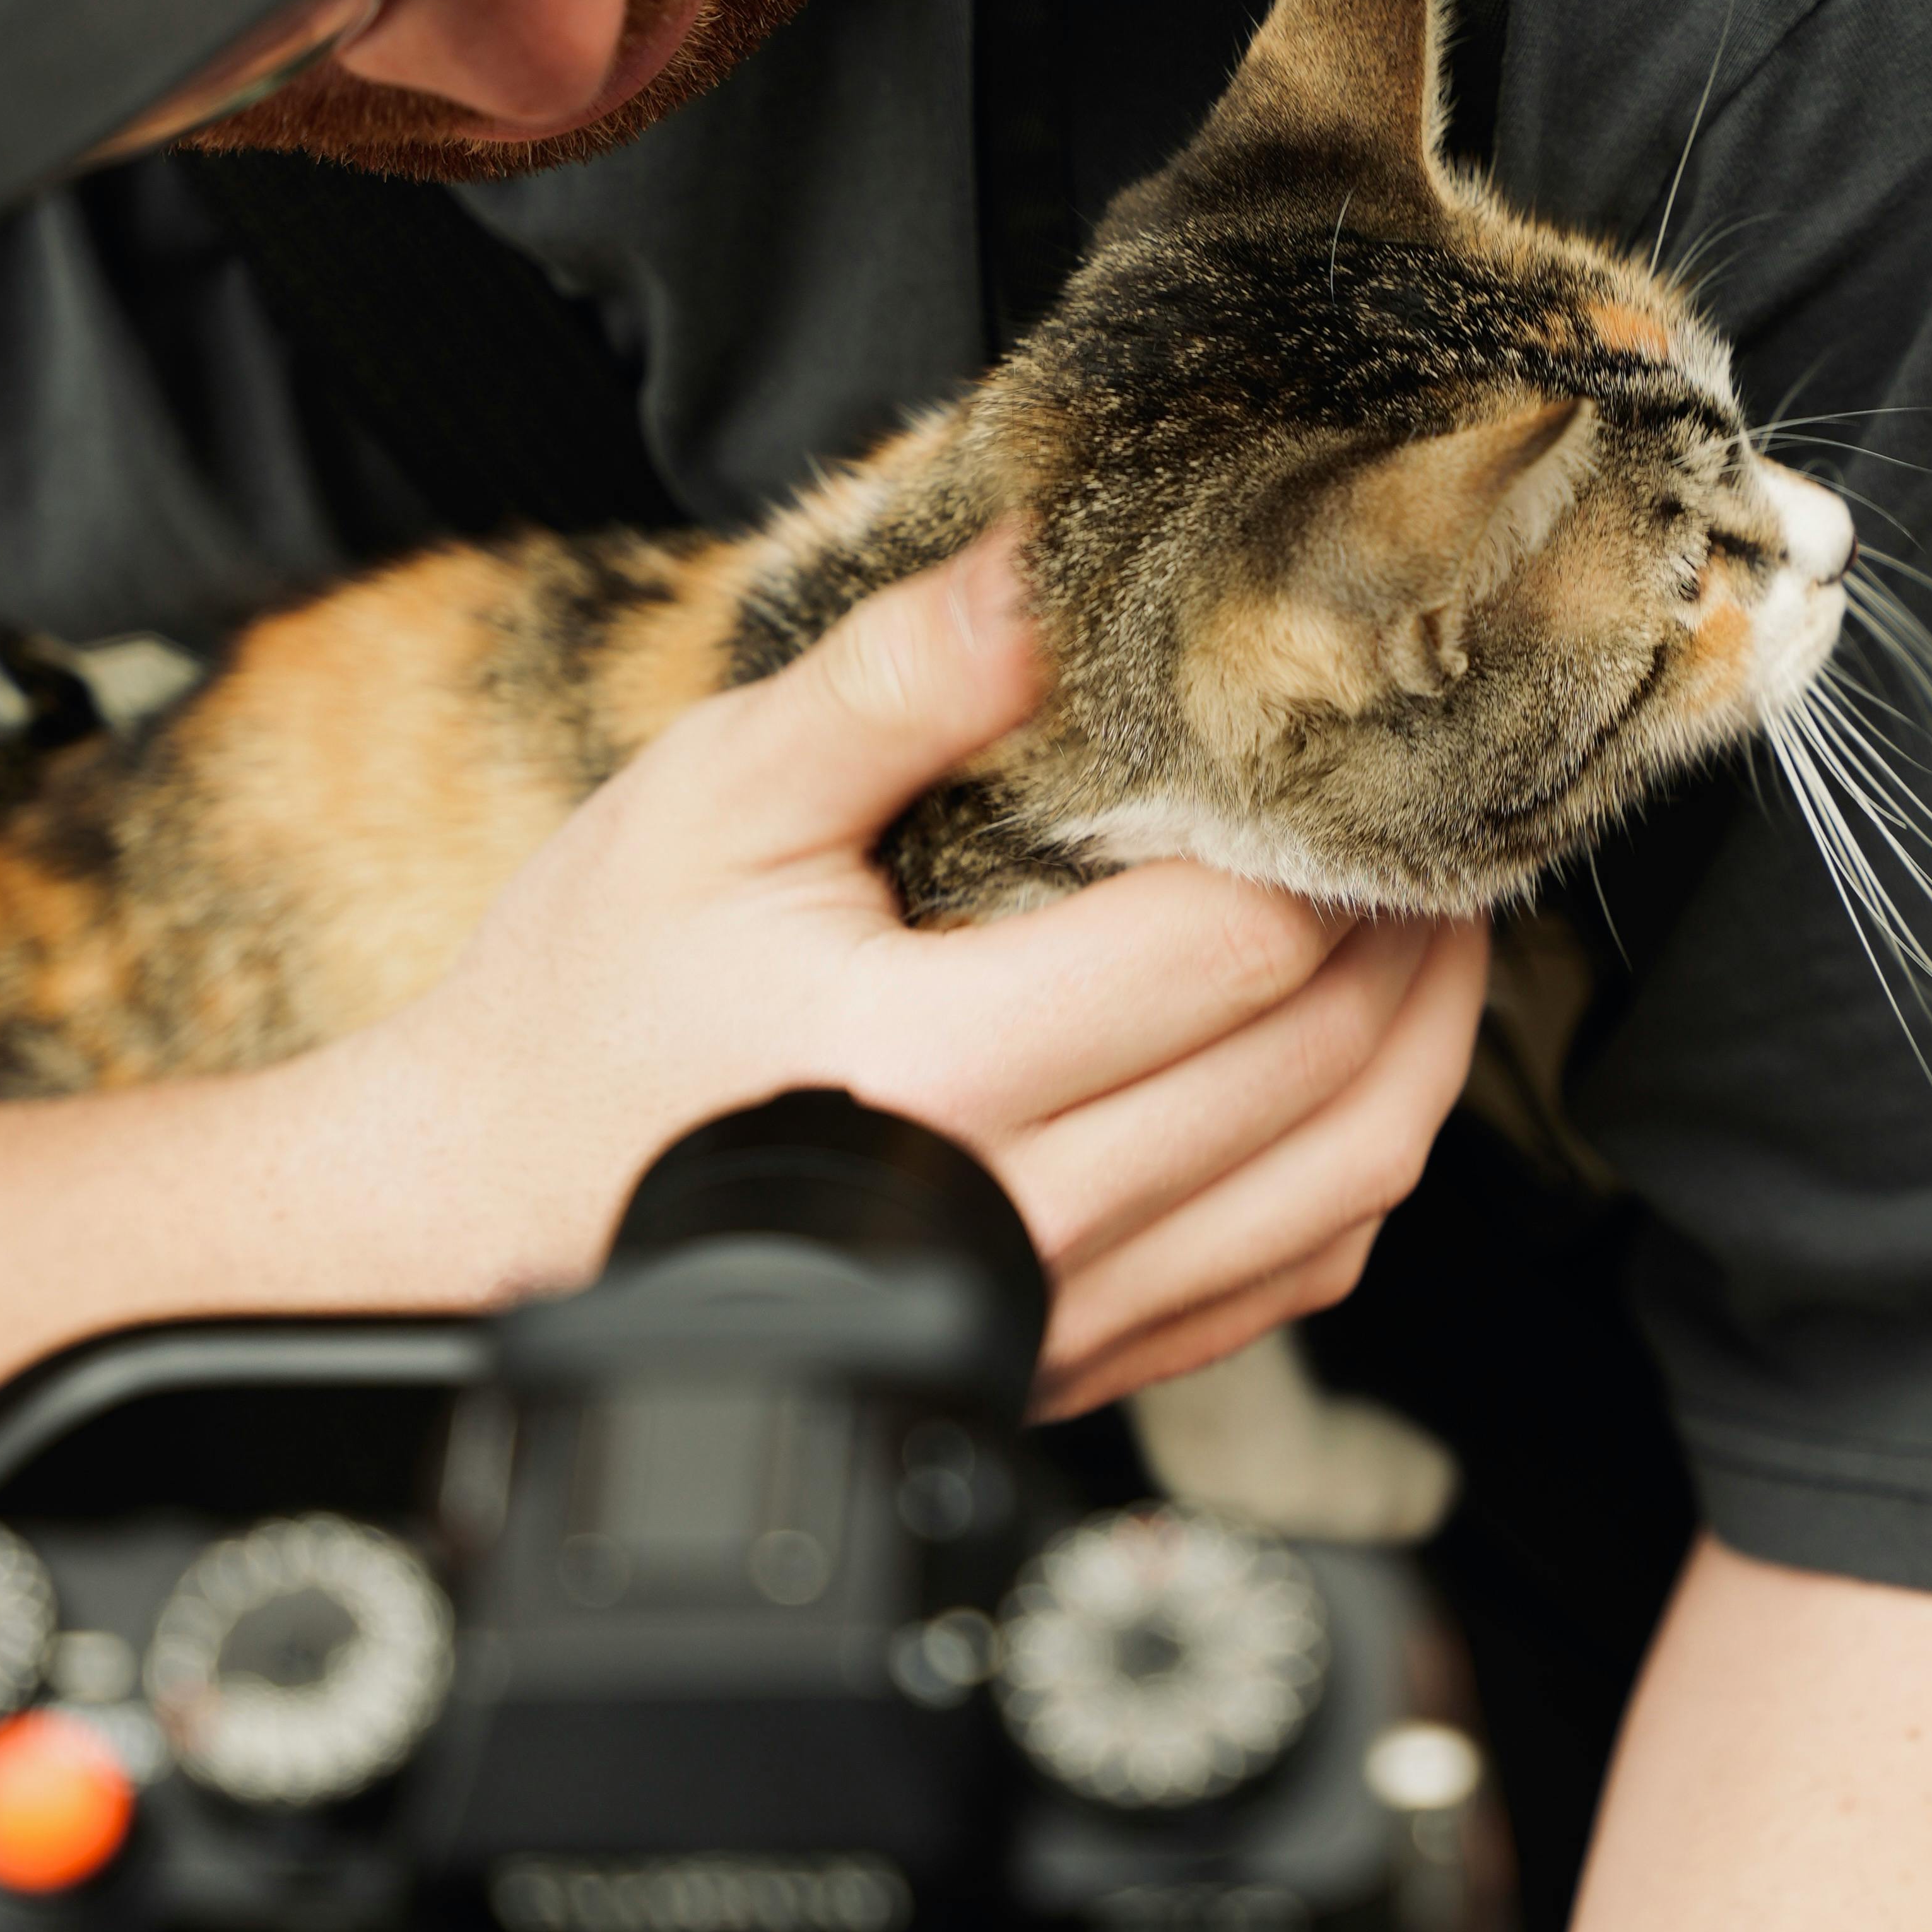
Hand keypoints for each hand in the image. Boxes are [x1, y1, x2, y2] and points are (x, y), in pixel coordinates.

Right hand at [328, 528, 1489, 1384]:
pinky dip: (1359, 1175)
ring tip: (1432, 933)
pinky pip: (1289, 1284)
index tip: (1363, 764)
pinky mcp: (1074, 1362)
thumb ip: (890, 683)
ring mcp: (1059, 1315)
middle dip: (1416, 937)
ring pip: (1342, 1193)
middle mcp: (1023, 1220)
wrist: (487, 1216)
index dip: (1336, 851)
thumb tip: (1042, 569)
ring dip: (1423, 1055)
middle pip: (1330, 1073)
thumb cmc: (590, 1007)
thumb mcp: (710, 800)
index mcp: (936, 1073)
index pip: (1239, 952)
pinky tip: (1356, 1076)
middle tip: (1443, 829)